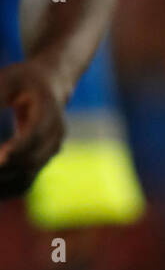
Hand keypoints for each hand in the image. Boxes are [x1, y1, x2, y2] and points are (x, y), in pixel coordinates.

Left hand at [0, 60, 66, 199]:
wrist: (51, 83)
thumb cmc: (23, 79)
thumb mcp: (7, 80)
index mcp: (50, 109)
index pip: (36, 133)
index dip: (18, 147)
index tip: (0, 158)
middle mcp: (55, 134)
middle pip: (31, 159)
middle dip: (2, 169)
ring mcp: (51, 150)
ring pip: (27, 175)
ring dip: (1, 184)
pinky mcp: (42, 161)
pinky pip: (24, 183)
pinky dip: (5, 190)